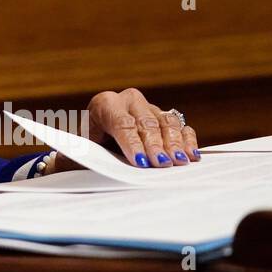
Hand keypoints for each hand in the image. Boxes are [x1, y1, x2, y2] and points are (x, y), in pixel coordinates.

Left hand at [55, 88, 200, 170]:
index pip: (121, 122)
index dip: (131, 143)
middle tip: (162, 164)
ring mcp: (149, 109)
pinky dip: (187, 140)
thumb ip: (88, 159)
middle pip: (146, 122)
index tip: (140, 162)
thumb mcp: (80, 154)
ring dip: (174, 143)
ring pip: (166, 122)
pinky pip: (180, 126)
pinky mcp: (165, 119)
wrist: (94, 148)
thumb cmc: (86, 153)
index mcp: (104, 105)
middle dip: (154, 145)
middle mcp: (128, 101)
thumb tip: (96, 169)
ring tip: (179, 162)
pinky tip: (190, 156)